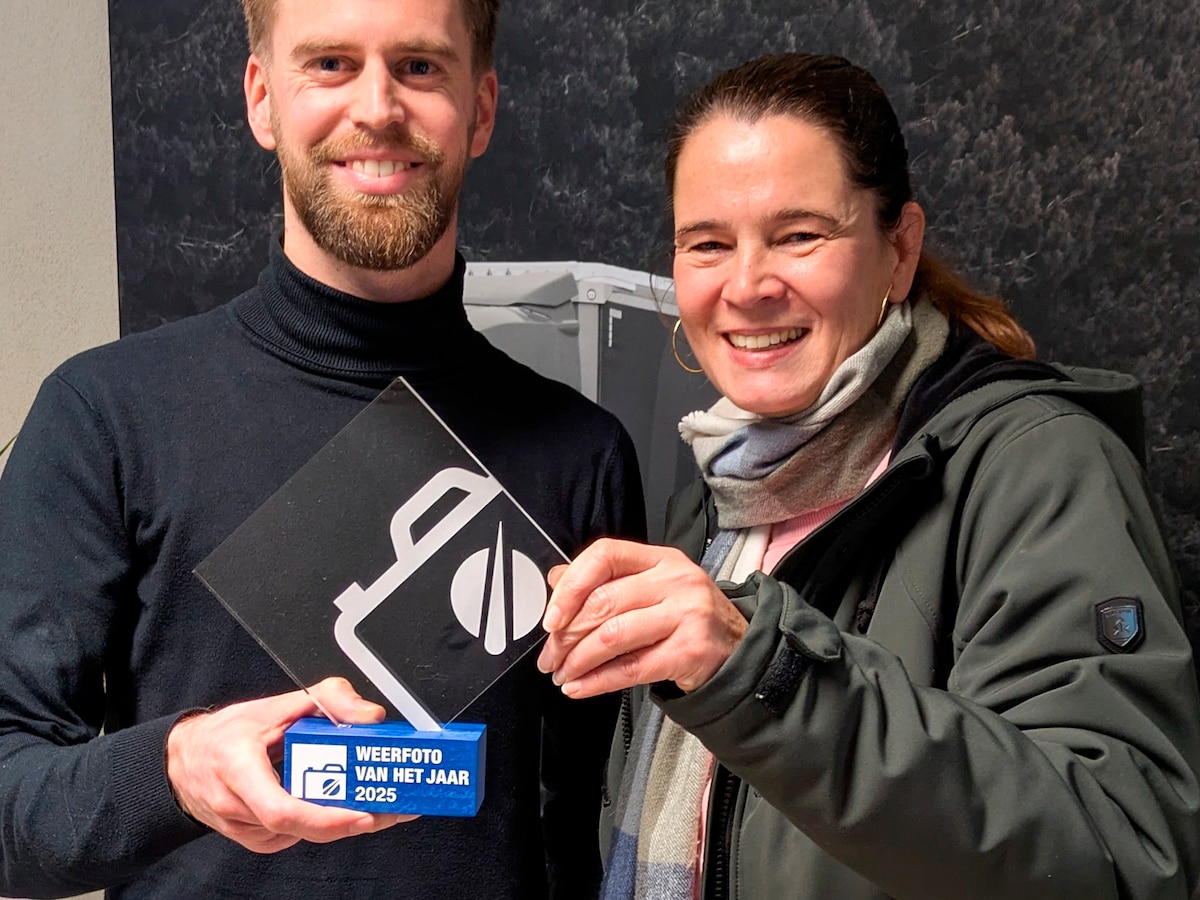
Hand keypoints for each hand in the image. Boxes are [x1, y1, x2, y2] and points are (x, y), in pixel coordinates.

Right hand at [166, 676, 415, 852]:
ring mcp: (244, 827)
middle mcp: (237, 805)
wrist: (186, 759)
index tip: (362, 813)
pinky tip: (339, 805)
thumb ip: (329, 698)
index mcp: (239, 769)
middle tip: (393, 808)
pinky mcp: (253, 839)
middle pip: (302, 827)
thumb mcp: (278, 702)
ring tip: (378, 801)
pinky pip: (294, 836)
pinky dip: (320, 822)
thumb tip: (368, 715)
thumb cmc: (228, 734)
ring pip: (303, 833)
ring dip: (342, 820)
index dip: (326, 818)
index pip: (282, 809)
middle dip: (352, 820)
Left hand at [536, 538, 746, 697]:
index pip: (605, 555)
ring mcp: (687, 614)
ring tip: (562, 674)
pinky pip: (631, 668)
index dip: (571, 585)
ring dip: (577, 661)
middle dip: (566, 635)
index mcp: (660, 559)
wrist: (740, 650)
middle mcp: (676, 581)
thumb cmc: (688, 618)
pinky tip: (579, 687)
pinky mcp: (690, 651)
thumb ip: (607, 582)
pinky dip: (597, 681)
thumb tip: (557, 580)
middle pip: (604, 602)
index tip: (552, 617)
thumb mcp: (653, 588)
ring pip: (613, 636)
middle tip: (549, 656)